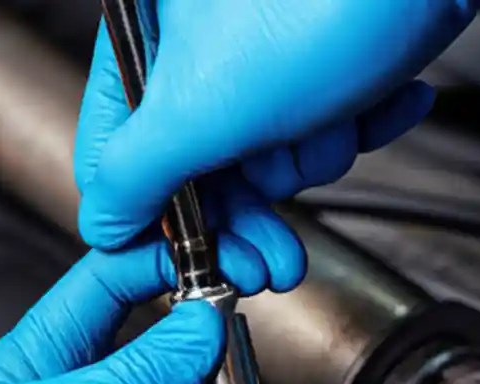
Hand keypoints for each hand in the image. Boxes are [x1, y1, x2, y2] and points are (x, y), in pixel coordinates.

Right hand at [75, 0, 479, 292]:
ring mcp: (264, 46)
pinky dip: (359, 123)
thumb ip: (132, 175)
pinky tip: (376, 103)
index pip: (116, 149)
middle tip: (267, 262)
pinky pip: (326, 118)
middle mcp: (198, 40)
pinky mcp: (328, 50)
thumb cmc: (325, 4)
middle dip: (247, 214)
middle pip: (200, 163)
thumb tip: (103, 221)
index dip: (151, 215)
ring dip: (313, 154)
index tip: (185, 259)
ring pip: (270, 150)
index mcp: (146, 39)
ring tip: (333, 129)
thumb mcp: (197, 110)